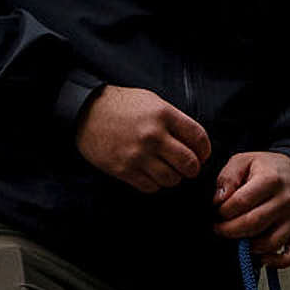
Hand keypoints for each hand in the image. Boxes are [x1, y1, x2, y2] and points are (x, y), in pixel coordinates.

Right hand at [76, 86, 210, 190]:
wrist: (83, 112)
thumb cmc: (120, 106)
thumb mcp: (151, 101)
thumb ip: (174, 120)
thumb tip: (195, 143)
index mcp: (163, 115)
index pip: (199, 139)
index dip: (205, 150)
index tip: (202, 154)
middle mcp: (153, 136)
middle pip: (190, 164)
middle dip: (192, 168)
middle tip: (186, 166)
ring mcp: (138, 155)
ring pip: (173, 179)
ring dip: (174, 177)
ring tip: (166, 169)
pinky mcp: (124, 169)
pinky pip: (152, 187)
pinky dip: (155, 184)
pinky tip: (150, 174)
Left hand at [211, 150, 289, 268]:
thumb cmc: (262, 168)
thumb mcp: (241, 161)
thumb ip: (227, 178)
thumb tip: (218, 201)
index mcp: (270, 180)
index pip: (241, 202)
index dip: (223, 211)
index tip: (217, 211)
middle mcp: (285, 201)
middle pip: (253, 224)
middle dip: (229, 230)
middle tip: (219, 229)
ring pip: (271, 242)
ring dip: (249, 246)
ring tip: (237, 239)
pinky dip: (279, 262)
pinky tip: (262, 259)